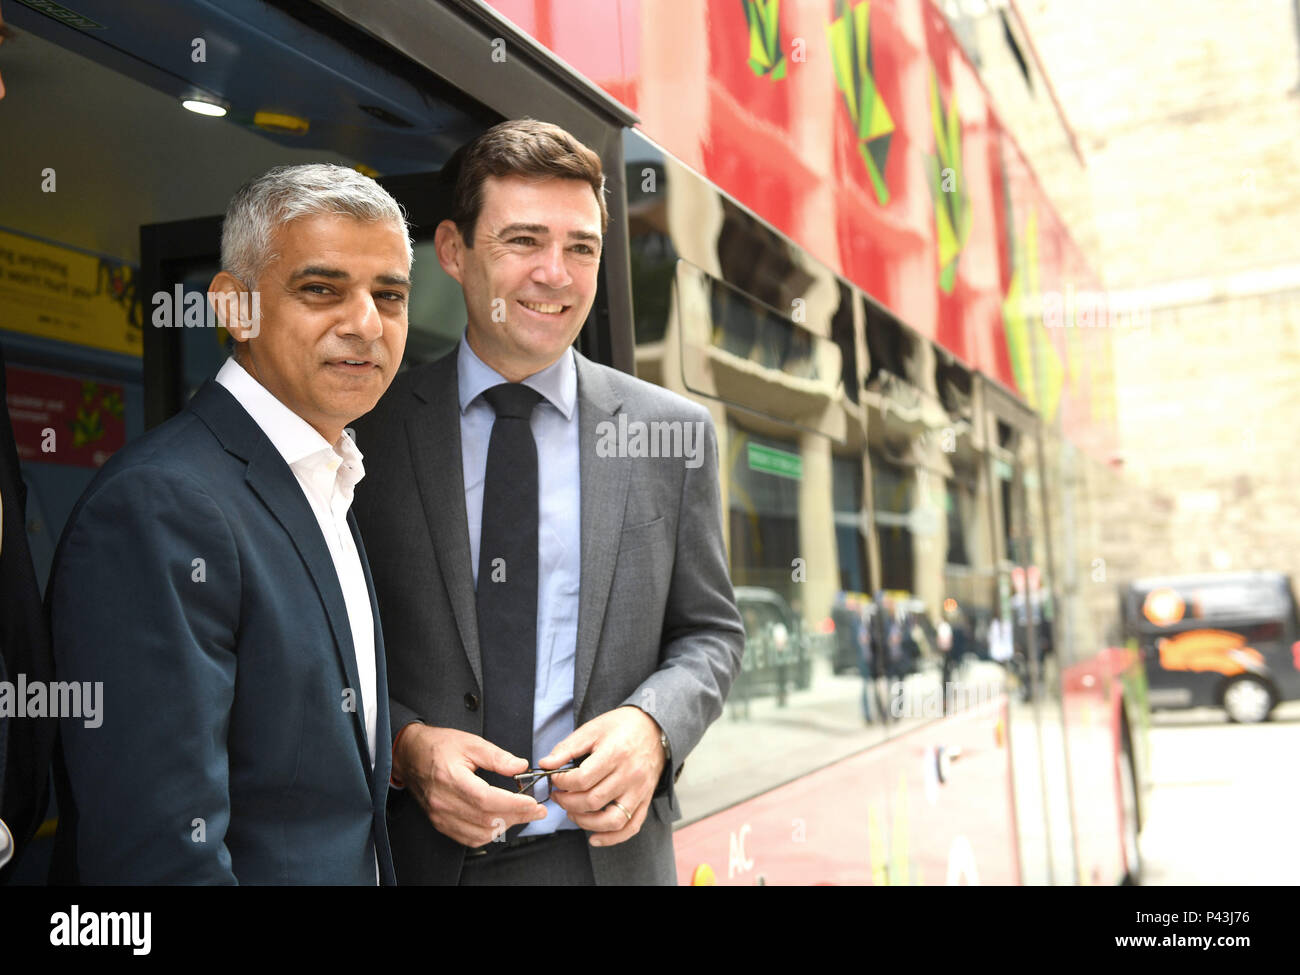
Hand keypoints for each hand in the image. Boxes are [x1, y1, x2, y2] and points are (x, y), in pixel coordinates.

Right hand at [393, 724, 546, 847]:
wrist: (410, 755)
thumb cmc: (438, 746)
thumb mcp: (470, 742)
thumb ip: (497, 756)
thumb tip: (520, 765)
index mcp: (450, 778)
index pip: (487, 799)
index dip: (513, 804)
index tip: (533, 803)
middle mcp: (443, 802)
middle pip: (486, 819)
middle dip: (517, 816)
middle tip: (537, 810)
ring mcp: (440, 816)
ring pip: (479, 833)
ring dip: (504, 826)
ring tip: (521, 814)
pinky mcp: (440, 823)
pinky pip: (468, 838)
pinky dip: (488, 834)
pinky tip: (500, 822)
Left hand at [539, 706, 665, 846]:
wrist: (655, 728)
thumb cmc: (621, 726)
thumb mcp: (592, 729)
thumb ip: (567, 748)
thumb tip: (545, 764)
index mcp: (615, 754)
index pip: (582, 779)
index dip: (562, 783)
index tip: (555, 779)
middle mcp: (629, 775)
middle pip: (593, 801)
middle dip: (568, 803)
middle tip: (558, 796)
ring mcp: (639, 791)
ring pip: (611, 820)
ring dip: (585, 822)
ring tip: (571, 813)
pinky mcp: (645, 800)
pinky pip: (631, 827)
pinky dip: (612, 838)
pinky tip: (594, 837)